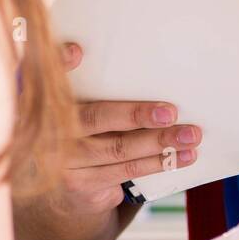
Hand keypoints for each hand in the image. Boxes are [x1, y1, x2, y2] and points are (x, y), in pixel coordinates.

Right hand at [52, 41, 203, 213]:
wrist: (57, 189)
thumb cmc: (75, 133)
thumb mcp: (69, 107)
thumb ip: (72, 80)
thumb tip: (79, 50)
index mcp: (47, 106)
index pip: (50, 82)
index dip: (59, 66)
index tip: (78, 51)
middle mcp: (50, 135)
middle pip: (96, 118)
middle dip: (136, 115)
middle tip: (171, 112)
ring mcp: (65, 165)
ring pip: (119, 149)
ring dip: (160, 143)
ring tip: (191, 136)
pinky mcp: (83, 187)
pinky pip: (127, 171)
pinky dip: (157, 163)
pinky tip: (182, 157)